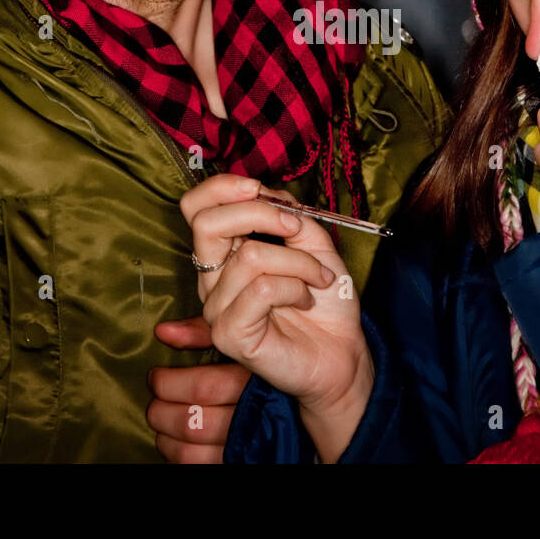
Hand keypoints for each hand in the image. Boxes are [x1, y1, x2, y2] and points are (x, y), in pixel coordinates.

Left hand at [146, 316, 250, 463]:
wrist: (300, 399)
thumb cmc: (262, 364)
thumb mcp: (241, 343)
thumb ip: (205, 332)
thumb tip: (163, 331)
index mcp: (254, 382)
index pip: (204, 388)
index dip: (169, 383)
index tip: (156, 376)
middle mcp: (252, 417)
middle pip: (193, 422)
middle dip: (161, 411)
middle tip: (156, 399)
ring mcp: (246, 445)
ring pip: (192, 452)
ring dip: (165, 437)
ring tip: (161, 420)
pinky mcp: (239, 460)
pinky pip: (198, 466)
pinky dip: (177, 455)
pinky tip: (173, 442)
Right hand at [180, 174, 373, 461]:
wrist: (343, 351)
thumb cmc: (326, 299)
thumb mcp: (314, 243)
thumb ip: (289, 215)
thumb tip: (268, 195)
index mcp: (225, 252)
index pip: (196, 207)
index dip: (222, 188)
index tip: (258, 188)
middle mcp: (213, 278)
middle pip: (206, 223)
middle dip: (259, 213)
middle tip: (296, 228)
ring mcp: (216, 308)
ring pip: (250, 255)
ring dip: (299, 261)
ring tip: (318, 278)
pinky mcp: (228, 334)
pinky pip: (262, 289)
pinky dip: (295, 287)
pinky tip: (305, 300)